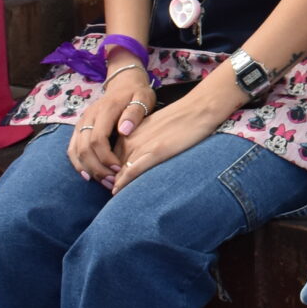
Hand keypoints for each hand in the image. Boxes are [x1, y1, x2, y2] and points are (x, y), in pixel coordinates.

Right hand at [65, 75, 148, 186]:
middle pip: (84, 148)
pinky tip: (89, 176)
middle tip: (113, 182)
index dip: (105, 157)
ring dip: (88, 170)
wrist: (123, 83)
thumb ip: (134, 113)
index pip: (97, 139)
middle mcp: (88, 117)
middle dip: (97, 168)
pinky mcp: (79, 129)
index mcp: (104, 110)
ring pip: (76, 151)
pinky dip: (79, 164)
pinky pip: (72, 150)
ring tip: (105, 183)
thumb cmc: (136, 93)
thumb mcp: (142, 98)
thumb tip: (125, 131)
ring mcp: (81, 123)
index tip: (119, 169)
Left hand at [106, 75, 235, 194]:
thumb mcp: (154, 127)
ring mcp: (142, 145)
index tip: (108, 182)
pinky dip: (123, 183)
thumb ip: (142, 140)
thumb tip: (139, 156)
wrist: (198, 108)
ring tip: (113, 198)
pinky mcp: (155, 152)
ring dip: (114, 184)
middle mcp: (130, 138)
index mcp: (129, 131)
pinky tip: (118, 191)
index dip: (109, 170)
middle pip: (112, 165)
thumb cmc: (180, 118)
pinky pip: (132, 171)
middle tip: (108, 193)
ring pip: (119, 170)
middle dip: (108, 179)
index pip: (110, 155)